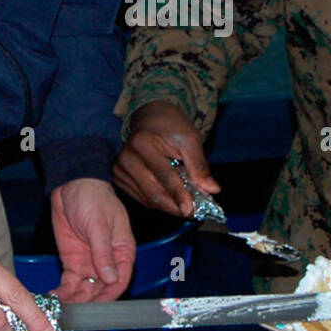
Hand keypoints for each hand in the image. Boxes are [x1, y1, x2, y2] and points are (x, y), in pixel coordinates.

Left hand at [51, 178, 135, 302]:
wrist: (72, 185)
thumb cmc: (94, 199)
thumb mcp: (99, 225)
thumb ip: (103, 252)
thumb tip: (111, 278)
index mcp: (123, 252)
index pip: (120, 281)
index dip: (109, 296)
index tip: (96, 308)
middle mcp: (108, 262)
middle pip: (101, 290)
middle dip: (88, 303)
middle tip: (73, 313)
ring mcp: (89, 264)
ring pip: (85, 290)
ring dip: (74, 301)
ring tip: (60, 310)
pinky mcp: (73, 263)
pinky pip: (70, 283)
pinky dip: (63, 293)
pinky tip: (54, 300)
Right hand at [113, 100, 219, 218]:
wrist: (149, 117)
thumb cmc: (171, 125)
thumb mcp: (190, 138)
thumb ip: (199, 165)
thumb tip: (212, 189)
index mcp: (142, 143)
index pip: (164, 176)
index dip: (179, 195)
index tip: (191, 211)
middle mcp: (126, 158)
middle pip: (153, 192)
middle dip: (174, 206)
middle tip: (192, 213)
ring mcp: (119, 169)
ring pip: (147, 199)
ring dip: (168, 206)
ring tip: (184, 204)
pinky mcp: (119, 178)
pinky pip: (141, 198)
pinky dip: (158, 202)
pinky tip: (170, 199)